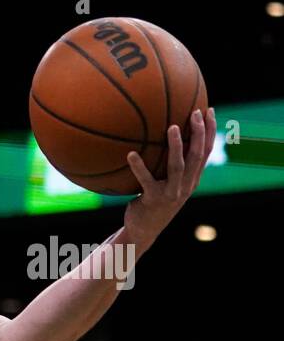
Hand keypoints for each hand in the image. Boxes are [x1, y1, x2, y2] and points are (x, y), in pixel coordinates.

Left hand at [123, 107, 215, 251]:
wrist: (143, 231)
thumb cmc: (152, 202)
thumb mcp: (166, 184)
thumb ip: (168, 165)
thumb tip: (159, 137)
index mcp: (192, 179)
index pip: (206, 151)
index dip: (210, 131)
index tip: (209, 110)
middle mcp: (186, 185)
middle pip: (198, 155)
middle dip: (199, 132)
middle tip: (195, 112)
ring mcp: (171, 193)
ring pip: (178, 166)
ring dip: (176, 146)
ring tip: (171, 127)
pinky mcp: (153, 199)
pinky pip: (145, 179)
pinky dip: (138, 166)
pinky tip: (130, 154)